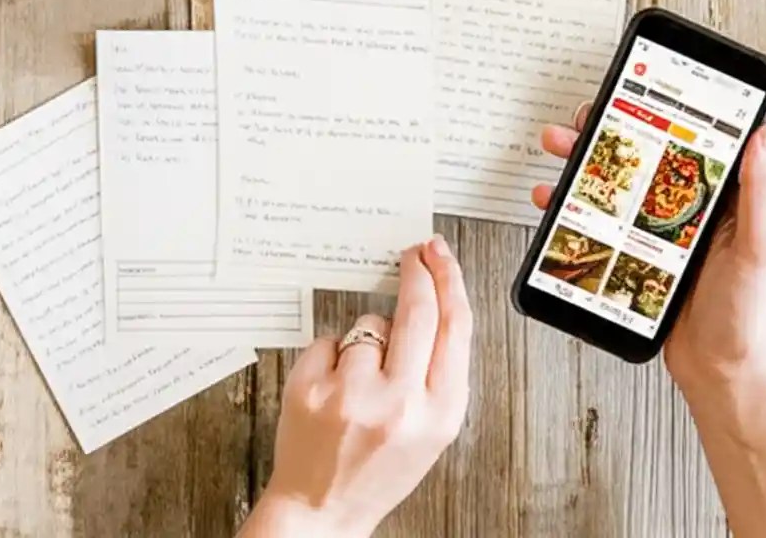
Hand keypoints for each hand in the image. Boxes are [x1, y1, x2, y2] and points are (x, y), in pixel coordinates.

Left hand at [240, 236, 472, 536]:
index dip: (450, 280)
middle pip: (418, 310)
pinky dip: (331, 355)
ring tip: (359, 380)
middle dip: (417, 272)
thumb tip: (438, 301)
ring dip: (367, 339)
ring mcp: (353, 395)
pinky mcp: (311, 390)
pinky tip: (332, 386)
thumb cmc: (378, 470)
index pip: (454, 326)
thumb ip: (440, 373)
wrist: (322, 509)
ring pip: (369, 325)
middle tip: (413, 256)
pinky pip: (330, 341)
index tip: (441, 257)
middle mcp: (400, 402)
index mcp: (439, 413)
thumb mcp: (433, 430)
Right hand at [532, 111, 765, 391]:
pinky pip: (608, 231)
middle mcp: (699, 216)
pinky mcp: (645, 265)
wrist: (727, 382)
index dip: (665, 115)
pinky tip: (558, 207)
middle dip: (611, 137)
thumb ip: (762, 190)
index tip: (635, 93)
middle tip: (580, 122)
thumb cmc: (757, 322)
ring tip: (558, 154)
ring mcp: (668, 240)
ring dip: (587, 171)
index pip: (697, 143)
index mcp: (735, 203)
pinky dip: (579, 216)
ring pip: (622, 193)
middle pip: (649, 162)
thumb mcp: (764, 248)